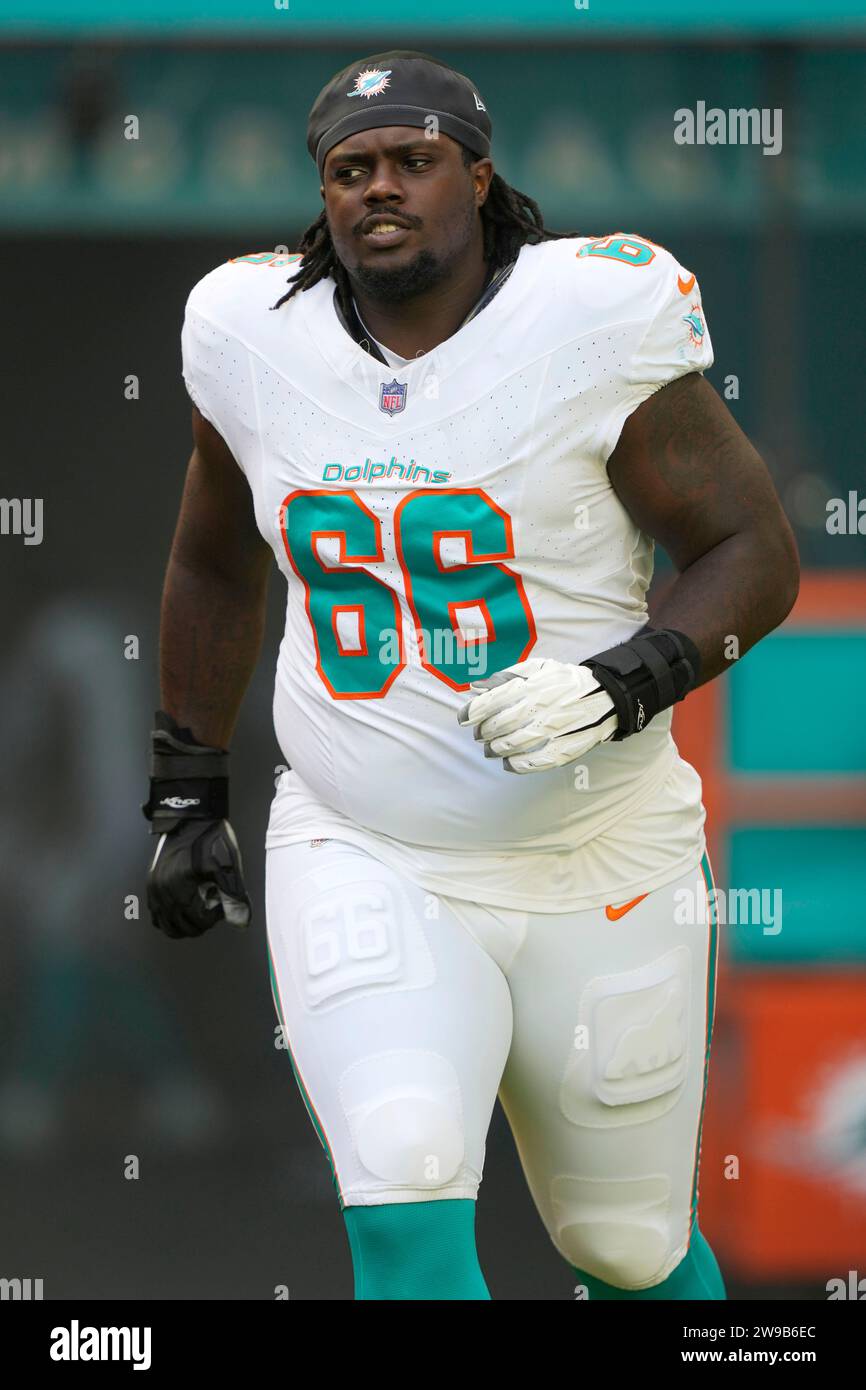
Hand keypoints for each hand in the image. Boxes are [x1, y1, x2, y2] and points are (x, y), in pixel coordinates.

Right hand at [147, 817, 250, 938]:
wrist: (191, 818)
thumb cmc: (209, 838)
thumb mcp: (227, 866)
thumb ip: (233, 896)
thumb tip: (241, 920)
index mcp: (181, 887)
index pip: (197, 921)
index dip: (213, 919)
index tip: (221, 908)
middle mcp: (163, 890)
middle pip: (180, 927)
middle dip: (199, 925)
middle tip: (211, 912)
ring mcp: (154, 887)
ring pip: (164, 924)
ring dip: (182, 925)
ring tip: (197, 912)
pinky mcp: (151, 882)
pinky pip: (155, 913)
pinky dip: (168, 918)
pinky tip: (182, 909)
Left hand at [457, 657, 617, 773]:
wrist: (605, 696)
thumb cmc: (564, 681)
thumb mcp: (537, 667)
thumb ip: (505, 676)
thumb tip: (475, 686)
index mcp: (531, 686)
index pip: (491, 702)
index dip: (471, 713)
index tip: (463, 719)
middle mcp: (539, 708)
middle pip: (498, 726)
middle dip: (483, 733)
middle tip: (480, 735)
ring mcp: (552, 730)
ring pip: (512, 745)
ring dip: (495, 749)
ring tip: (492, 749)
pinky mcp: (563, 749)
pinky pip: (533, 762)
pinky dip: (516, 765)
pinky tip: (509, 763)